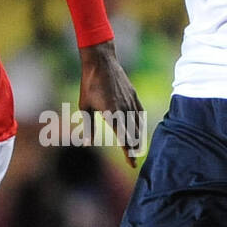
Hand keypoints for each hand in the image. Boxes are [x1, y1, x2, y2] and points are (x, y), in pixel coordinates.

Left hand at [78, 40, 145, 167]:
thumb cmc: (89, 85)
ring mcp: (131, 102)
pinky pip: (140, 113)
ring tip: (137, 149)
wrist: (101, 62)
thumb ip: (88, 126)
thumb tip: (87, 143)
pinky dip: (141, 123)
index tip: (132, 164)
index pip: (123, 139)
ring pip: (138, 125)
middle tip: (133, 161)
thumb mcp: (85, 106)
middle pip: (133, 135)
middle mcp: (124, 110)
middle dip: (133, 149)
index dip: (128, 153)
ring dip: (138, 138)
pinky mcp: (134, 95)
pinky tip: (140, 128)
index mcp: (111, 114)